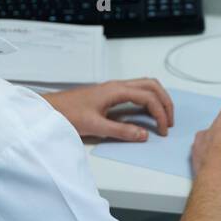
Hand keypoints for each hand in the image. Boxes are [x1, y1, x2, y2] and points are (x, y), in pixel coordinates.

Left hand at [43, 78, 174, 141]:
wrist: (50, 109)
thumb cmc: (69, 115)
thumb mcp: (96, 126)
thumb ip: (121, 131)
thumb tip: (145, 135)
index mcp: (116, 90)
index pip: (148, 98)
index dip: (160, 114)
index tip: (162, 131)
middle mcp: (118, 85)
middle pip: (152, 86)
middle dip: (165, 102)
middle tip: (169, 122)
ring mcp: (114, 88)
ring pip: (145, 85)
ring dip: (158, 98)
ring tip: (163, 117)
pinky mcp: (110, 93)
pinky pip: (137, 90)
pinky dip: (149, 99)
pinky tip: (147, 112)